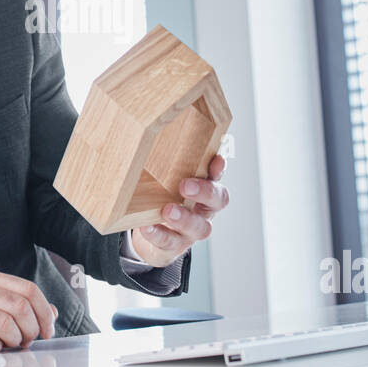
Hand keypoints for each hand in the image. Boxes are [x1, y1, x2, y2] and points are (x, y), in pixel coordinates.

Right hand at [0, 268, 58, 350]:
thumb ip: (14, 302)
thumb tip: (51, 313)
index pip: (26, 289)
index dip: (44, 312)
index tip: (47, 329)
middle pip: (19, 306)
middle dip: (32, 329)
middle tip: (28, 341)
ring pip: (5, 325)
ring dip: (15, 341)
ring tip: (10, 346)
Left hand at [129, 153, 227, 267]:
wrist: (153, 234)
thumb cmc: (162, 196)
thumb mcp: (165, 175)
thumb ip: (165, 157)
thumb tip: (147, 121)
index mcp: (205, 187)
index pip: (218, 175)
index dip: (219, 169)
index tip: (215, 160)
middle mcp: (204, 208)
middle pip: (218, 200)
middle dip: (205, 191)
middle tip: (186, 185)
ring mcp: (192, 229)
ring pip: (200, 227)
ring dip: (185, 218)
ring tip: (168, 210)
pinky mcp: (176, 245)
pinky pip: (171, 242)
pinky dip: (160, 234)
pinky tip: (148, 227)